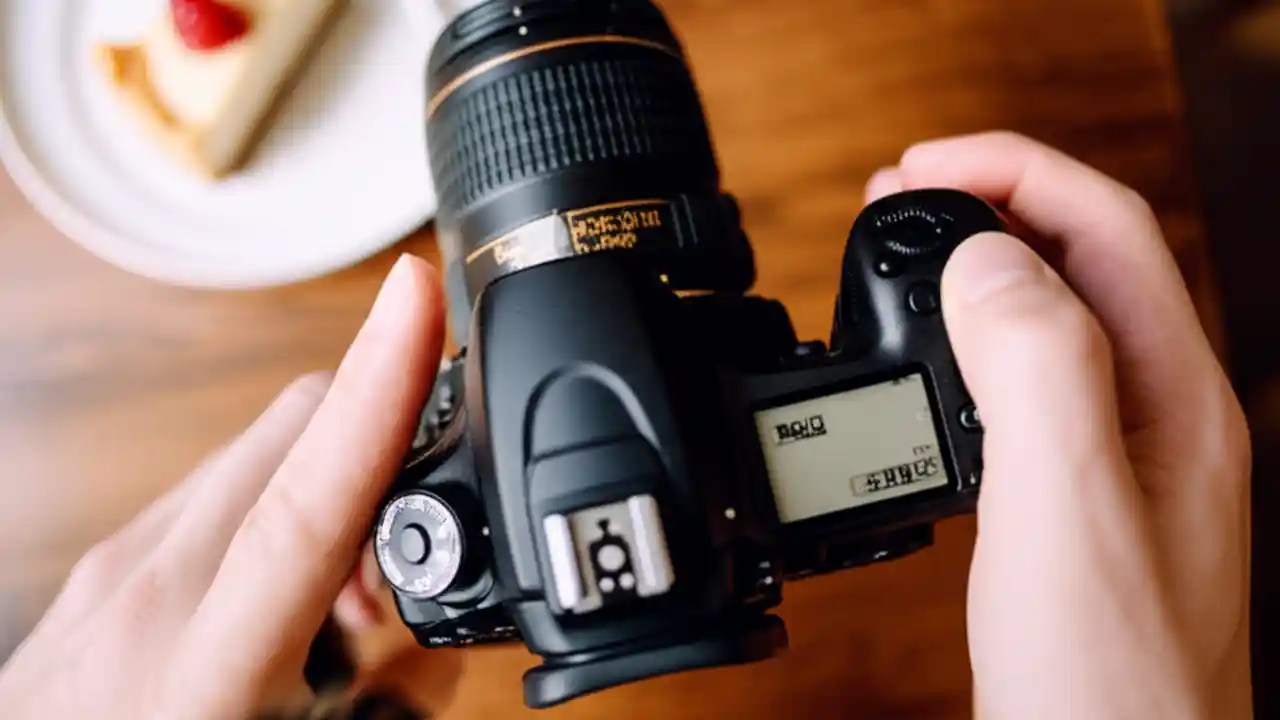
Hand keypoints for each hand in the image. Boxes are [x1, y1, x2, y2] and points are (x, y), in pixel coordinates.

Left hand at [0, 256, 444, 718]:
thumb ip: (387, 708)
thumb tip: (438, 651)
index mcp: (202, 667)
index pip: (309, 497)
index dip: (376, 388)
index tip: (416, 294)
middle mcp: (146, 594)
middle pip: (291, 431)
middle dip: (379, 434)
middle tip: (413, 535)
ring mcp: (109, 572)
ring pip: (255, 456)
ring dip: (328, 488)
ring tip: (342, 599)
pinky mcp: (96, 568)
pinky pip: (208, 495)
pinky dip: (271, 517)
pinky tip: (278, 599)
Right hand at [866, 132, 1250, 717]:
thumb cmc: (1104, 684)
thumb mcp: (1065, 509)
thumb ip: (1035, 367)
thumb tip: (988, 260)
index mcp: (1169, 398)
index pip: (1105, 228)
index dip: (1011, 173)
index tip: (915, 169)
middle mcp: (1151, 414)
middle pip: (1080, 255)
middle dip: (986, 200)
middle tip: (893, 195)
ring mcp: (1112, 454)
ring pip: (1045, 312)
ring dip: (972, 263)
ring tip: (899, 249)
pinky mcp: (1065, 492)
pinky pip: (1016, 378)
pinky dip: (960, 340)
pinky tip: (921, 361)